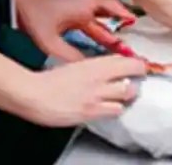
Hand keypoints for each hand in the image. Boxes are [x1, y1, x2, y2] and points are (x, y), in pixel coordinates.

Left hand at [14, 0, 137, 61]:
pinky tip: (100, 30)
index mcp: (85, 8)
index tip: (136, 28)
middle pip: (111, 10)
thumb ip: (69, 55)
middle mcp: (85, 4)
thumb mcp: (50, 41)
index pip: (112, 13)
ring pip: (103, 11)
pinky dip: (101, 21)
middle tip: (133, 32)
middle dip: (123, 21)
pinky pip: (93, 13)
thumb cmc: (33, 15)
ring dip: (112, 21)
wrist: (16, 1)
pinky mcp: (71, 6)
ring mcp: (78, 4)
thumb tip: (86, 67)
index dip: (125, 20)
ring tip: (121, 33)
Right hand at [15, 55, 147, 126]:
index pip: (127, 59)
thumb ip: (96, 67)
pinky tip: (108, 108)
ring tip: (121, 97)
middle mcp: (100, 76)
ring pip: (129, 93)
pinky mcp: (92, 111)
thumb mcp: (77, 66)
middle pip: (133, 73)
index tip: (138, 67)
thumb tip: (112, 66)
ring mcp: (97, 94)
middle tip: (132, 82)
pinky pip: (116, 110)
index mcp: (95, 63)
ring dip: (128, 95)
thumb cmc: (50, 80)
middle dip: (136, 78)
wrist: (33, 94)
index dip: (137, 64)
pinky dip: (116, 109)